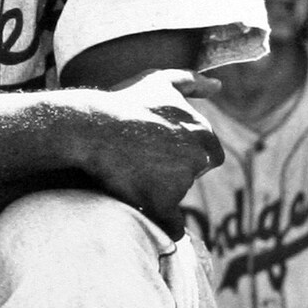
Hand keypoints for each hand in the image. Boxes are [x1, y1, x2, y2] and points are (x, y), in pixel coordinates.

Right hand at [71, 69, 223, 237]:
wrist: (89, 125)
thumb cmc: (122, 101)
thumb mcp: (158, 80)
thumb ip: (192, 80)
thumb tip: (219, 86)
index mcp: (203, 130)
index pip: (206, 155)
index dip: (181, 155)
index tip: (155, 150)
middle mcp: (198, 155)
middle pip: (191, 176)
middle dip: (171, 172)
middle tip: (141, 164)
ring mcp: (180, 180)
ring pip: (176, 196)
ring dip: (159, 192)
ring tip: (127, 177)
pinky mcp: (160, 202)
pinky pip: (171, 225)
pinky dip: (163, 227)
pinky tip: (147, 219)